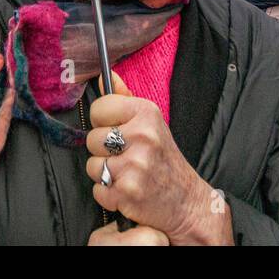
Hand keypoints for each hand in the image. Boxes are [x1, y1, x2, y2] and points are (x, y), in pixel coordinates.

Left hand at [84, 72, 232, 245]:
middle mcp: (142, 136)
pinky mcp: (127, 192)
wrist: (187, 201)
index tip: (117, 131)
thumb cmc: (164, 159)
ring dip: (104, 174)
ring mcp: (135, 165)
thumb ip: (125, 98)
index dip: (103, 122)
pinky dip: (108, 194)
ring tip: (127, 173)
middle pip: (91, 138)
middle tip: (126, 156)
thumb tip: (104, 77)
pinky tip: (127, 190)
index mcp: (147, 113)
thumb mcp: (152, 123)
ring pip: (92, 166)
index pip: (99, 108)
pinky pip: (97, 189)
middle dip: (103, 151)